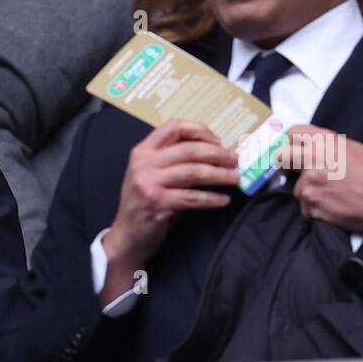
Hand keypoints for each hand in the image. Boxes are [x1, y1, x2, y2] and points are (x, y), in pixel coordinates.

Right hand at [101, 119, 237, 300]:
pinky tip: (223, 200)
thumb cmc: (145, 203)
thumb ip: (173, 161)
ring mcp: (149, 182)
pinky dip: (211, 198)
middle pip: (189, 149)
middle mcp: (144, 163)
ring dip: (219, 175)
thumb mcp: (152, 174)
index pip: (174, 127)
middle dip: (217, 154)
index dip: (199, 130)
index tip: (217, 141)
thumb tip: (214, 154)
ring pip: (193, 172)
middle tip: (235, 160)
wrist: (127, 235)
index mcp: (143, 150)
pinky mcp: (157, 203)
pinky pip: (192, 197)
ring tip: (235, 178)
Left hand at [277, 124, 362, 233]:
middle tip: (293, 171)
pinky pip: (307, 208)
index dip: (292, 142)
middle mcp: (311, 160)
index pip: (292, 133)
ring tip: (332, 194)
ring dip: (310, 192)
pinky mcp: (310, 207)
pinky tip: (334, 206)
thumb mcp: (352, 148)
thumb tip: (311, 148)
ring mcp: (309, 185)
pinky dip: (317, 209)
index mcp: (323, 142)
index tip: (293, 149)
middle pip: (281, 157)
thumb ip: (327, 146)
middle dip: (285, 164)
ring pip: (298, 188)